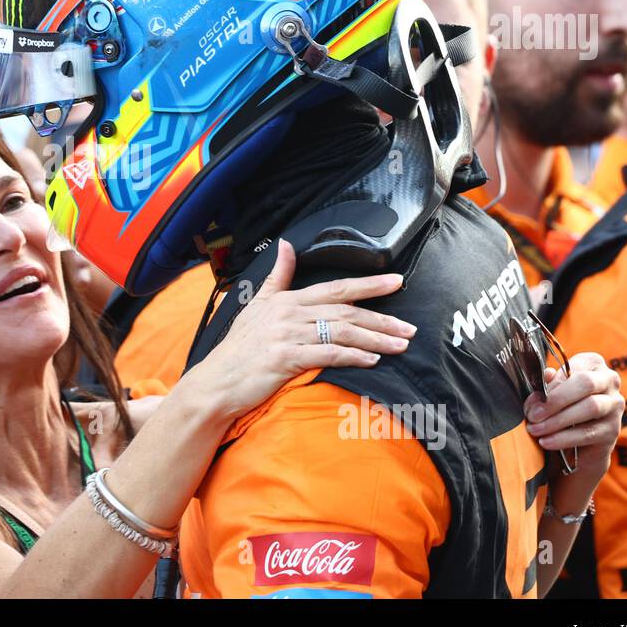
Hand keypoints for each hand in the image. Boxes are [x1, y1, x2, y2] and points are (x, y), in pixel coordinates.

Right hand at [188, 239, 413, 422]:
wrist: (217, 382)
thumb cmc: (239, 348)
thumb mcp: (256, 304)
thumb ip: (277, 276)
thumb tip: (285, 244)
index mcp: (287, 300)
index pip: (335, 288)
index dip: (368, 284)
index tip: (396, 281)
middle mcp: (289, 314)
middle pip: (345, 311)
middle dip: (381, 318)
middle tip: (410, 326)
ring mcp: (288, 336)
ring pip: (342, 333)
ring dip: (375, 339)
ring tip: (400, 345)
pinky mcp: (286, 359)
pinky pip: (328, 355)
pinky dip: (353, 356)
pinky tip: (372, 360)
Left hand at [524, 351, 622, 489]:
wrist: (577, 444)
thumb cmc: (560, 407)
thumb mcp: (551, 392)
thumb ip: (547, 383)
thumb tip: (546, 377)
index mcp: (592, 364)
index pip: (573, 367)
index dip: (552, 383)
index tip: (533, 399)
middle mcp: (609, 380)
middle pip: (586, 383)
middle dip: (555, 400)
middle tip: (532, 415)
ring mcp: (615, 405)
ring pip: (591, 407)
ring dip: (557, 421)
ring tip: (535, 429)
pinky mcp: (614, 430)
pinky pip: (589, 432)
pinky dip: (564, 438)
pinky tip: (546, 442)